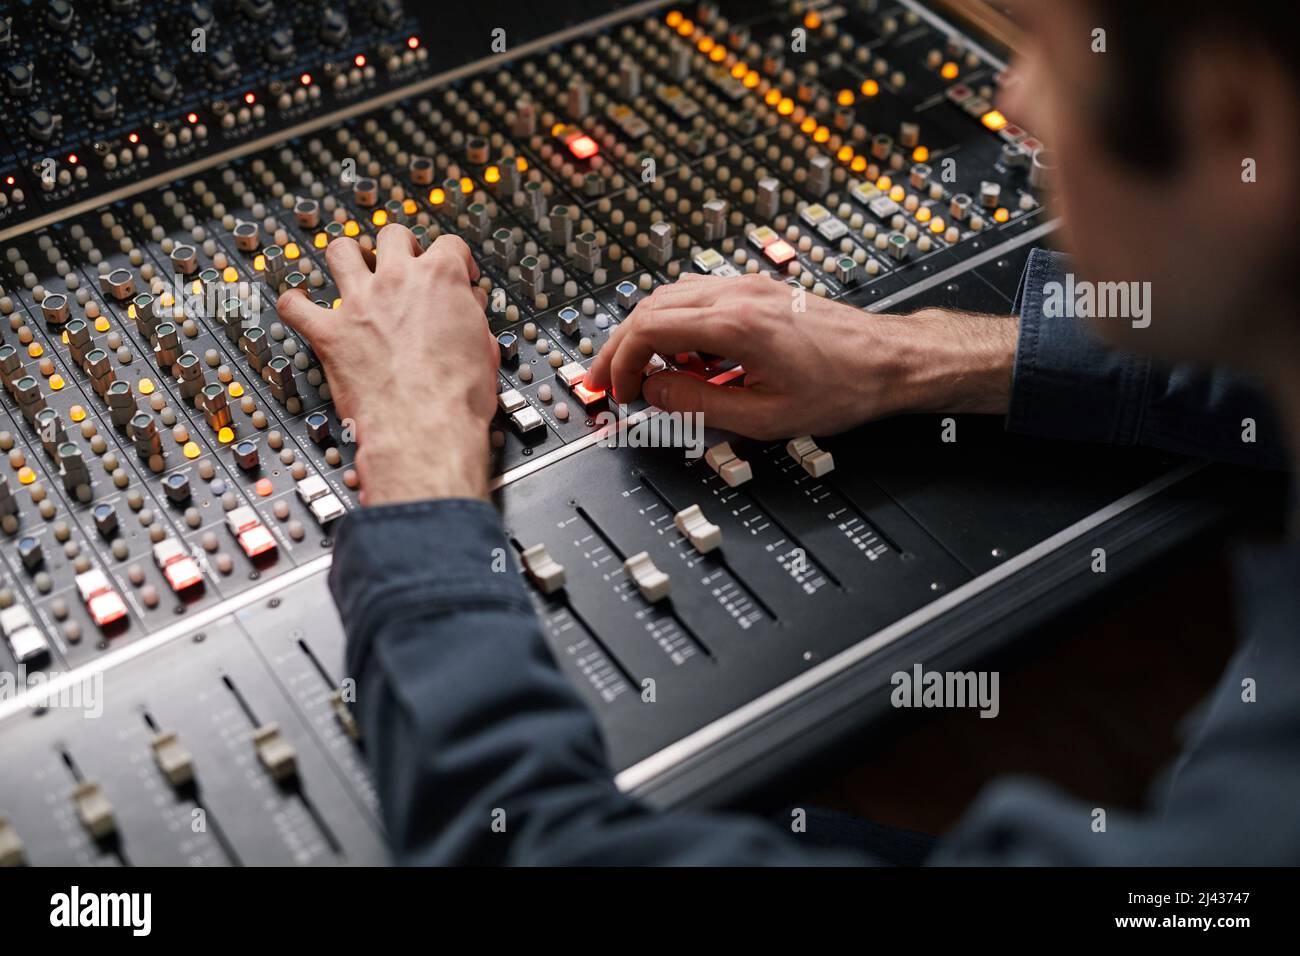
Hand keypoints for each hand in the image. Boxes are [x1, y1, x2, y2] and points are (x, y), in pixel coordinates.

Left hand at [277, 225, 497, 504]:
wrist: (425, 427)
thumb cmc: (457, 395)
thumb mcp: (484, 348)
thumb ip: (472, 318)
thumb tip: (467, 312)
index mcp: (440, 279)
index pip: (450, 245)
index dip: (457, 260)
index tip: (459, 276)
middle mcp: (396, 281)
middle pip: (392, 236)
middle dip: (400, 246)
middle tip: (404, 265)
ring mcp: (359, 304)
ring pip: (341, 251)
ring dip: (348, 255)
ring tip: (352, 266)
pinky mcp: (329, 334)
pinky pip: (295, 306)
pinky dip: (294, 303)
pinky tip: (298, 304)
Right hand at [586, 273, 1017, 439]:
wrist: (889, 360)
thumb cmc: (842, 388)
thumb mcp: (764, 416)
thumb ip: (698, 405)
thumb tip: (653, 395)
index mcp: (735, 324)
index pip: (648, 330)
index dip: (621, 363)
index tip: (616, 393)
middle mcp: (737, 295)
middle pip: (649, 307)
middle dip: (619, 346)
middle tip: (604, 382)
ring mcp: (747, 287)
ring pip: (670, 296)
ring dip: (645, 333)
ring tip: (640, 374)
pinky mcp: (758, 292)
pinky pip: (697, 297)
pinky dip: (675, 324)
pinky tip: (682, 356)